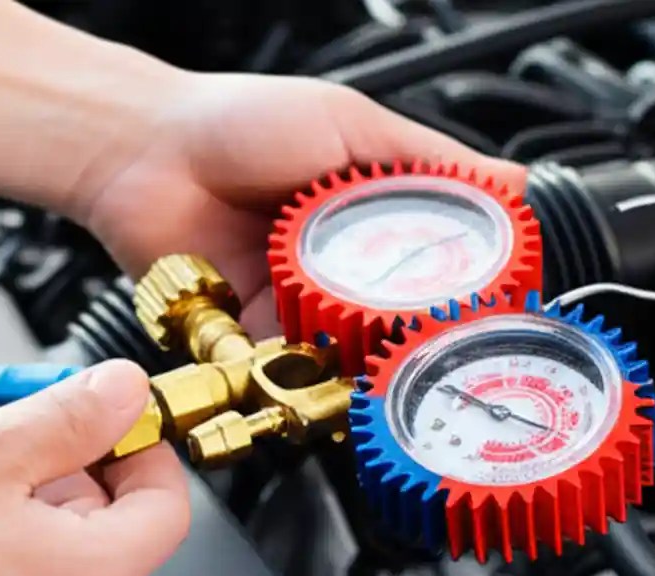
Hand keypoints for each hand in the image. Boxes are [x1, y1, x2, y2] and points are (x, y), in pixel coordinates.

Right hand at [0, 360, 188, 575]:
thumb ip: (72, 414)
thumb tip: (124, 391)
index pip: (168, 506)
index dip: (143, 448)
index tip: (110, 416)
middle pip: (113, 529)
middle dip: (77, 468)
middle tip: (26, 427)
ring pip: (62, 555)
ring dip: (33, 499)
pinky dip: (2, 540)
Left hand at [77, 72, 526, 334]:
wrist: (144, 151)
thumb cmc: (237, 121)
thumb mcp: (352, 126)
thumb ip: (429, 161)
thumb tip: (511, 181)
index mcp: (369, 213)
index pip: (435, 266)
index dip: (462, 292)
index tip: (486, 309)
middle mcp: (334, 263)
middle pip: (390, 319)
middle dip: (410, 337)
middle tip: (432, 346)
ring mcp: (292, 300)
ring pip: (339, 350)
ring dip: (357, 361)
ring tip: (378, 365)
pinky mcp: (247, 330)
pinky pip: (281, 365)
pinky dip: (298, 374)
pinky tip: (316, 373)